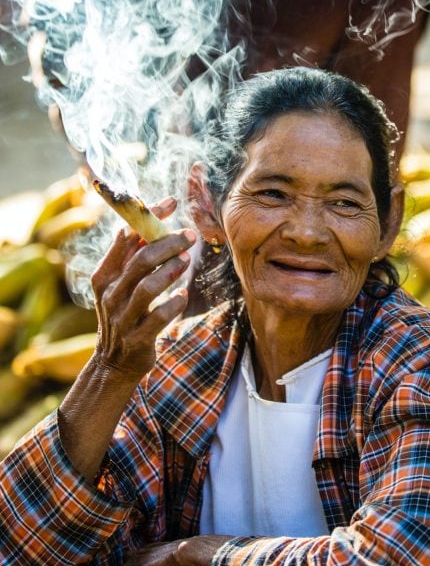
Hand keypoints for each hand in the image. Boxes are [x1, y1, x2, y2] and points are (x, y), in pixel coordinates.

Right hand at [91, 202, 195, 380]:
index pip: (126, 238)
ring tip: (187, 261)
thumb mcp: (117, 286)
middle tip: (190, 235)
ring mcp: (122, 317)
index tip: (170, 202)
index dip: (148, 217)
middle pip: (141, 260)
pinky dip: (174, 303)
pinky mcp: (137, 338)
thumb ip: (126, 258)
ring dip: (171, 270)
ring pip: (148, 287)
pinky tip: (183, 294)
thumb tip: (134, 225)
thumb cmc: (122, 315)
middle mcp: (110, 294)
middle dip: (168, 243)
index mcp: (104, 276)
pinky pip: (158, 317)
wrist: (113, 363)